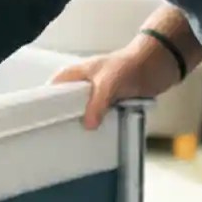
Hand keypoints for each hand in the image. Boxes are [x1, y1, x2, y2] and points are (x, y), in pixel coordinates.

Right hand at [48, 41, 179, 129]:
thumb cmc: (132, 63)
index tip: (41, 119)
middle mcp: (85, 85)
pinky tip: (101, 135)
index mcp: (76, 73)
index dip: (45, 102)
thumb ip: (96, 104)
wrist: (160, 64)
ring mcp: (99, 95)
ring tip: (80, 137)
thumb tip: (87, 123)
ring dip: (87, 123)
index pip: (52, 88)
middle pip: (66, 104)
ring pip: (85, 113)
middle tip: (61, 133)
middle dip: (66, 118)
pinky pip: (102, 118)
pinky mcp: (112, 104)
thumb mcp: (108, 83)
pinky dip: (102, 125)